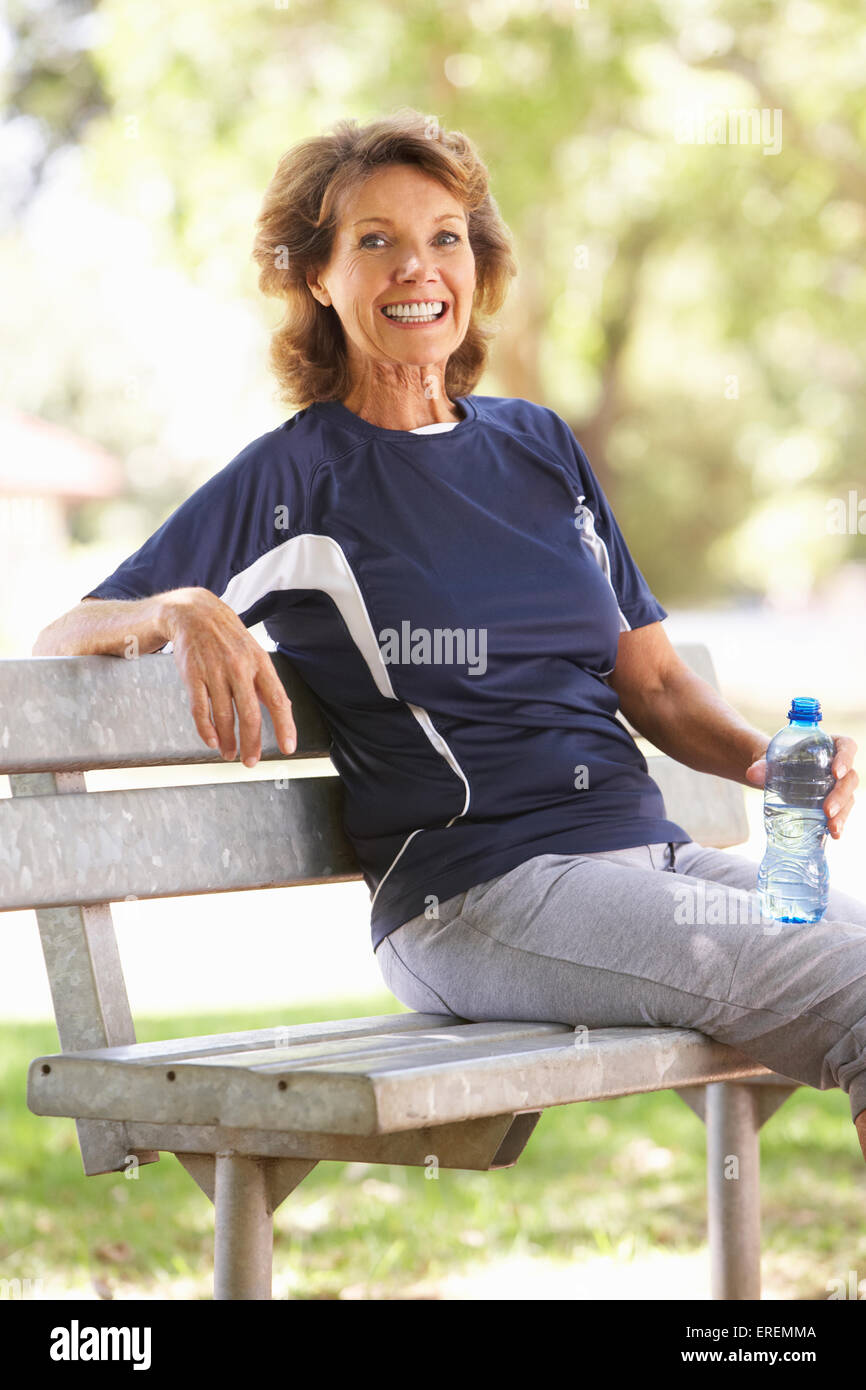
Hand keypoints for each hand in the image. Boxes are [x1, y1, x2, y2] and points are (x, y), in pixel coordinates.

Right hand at [163, 588, 296, 765]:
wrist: (194, 612)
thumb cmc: (228, 636)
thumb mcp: (254, 652)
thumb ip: (264, 682)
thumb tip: (282, 710)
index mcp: (259, 663)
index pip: (277, 699)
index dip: (284, 726)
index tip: (288, 748)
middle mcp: (239, 668)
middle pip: (249, 715)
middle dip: (252, 743)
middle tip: (251, 761)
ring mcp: (214, 672)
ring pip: (223, 717)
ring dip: (228, 741)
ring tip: (230, 753)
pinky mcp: (193, 675)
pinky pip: (200, 709)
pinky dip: (206, 730)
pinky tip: (212, 741)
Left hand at [745, 734, 858, 839]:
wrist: (774, 774)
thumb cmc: (777, 761)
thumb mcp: (770, 760)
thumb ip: (762, 765)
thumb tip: (752, 774)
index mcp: (829, 745)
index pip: (846, 746)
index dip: (845, 758)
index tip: (835, 772)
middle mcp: (839, 765)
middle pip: (850, 778)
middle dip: (841, 795)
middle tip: (827, 810)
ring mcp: (838, 785)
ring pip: (848, 797)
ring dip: (843, 813)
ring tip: (832, 827)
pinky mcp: (834, 802)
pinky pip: (842, 812)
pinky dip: (839, 824)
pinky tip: (834, 835)